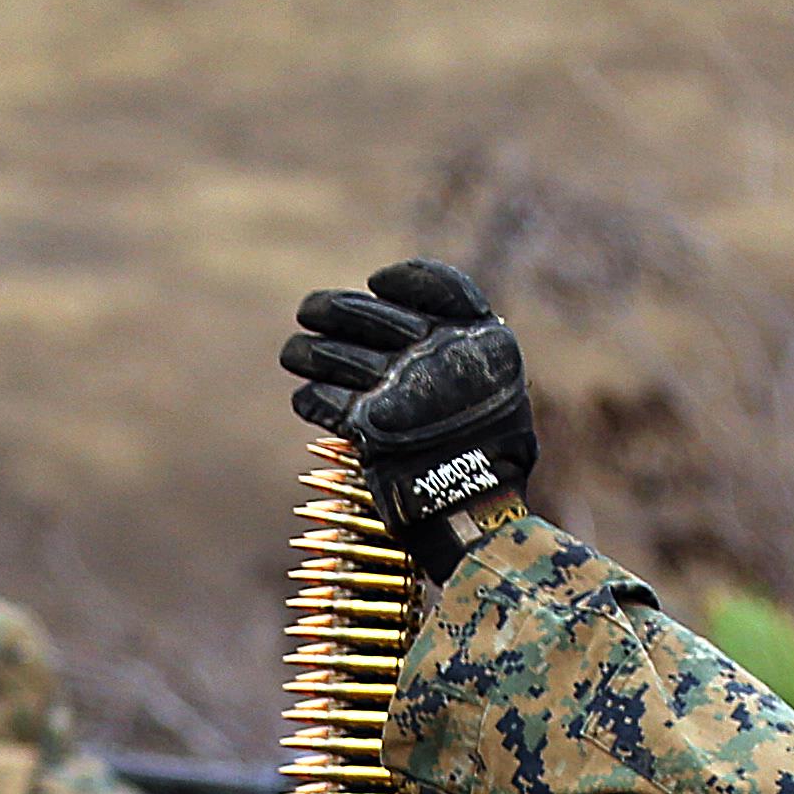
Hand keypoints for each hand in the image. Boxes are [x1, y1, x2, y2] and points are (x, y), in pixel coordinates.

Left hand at [278, 259, 538, 577]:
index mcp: (481, 342)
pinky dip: (310, 399)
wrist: (476, 514)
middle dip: (330, 309)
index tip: (377, 282)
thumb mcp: (499, 390)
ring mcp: (402, 390)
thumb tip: (421, 324)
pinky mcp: (368, 428)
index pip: (440, 286)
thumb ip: (465, 351)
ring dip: (305, 353)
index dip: (405, 280)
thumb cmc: (488, 455)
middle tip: (308, 309)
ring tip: (294, 353)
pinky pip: (320, 401)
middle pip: (370, 315)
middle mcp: (441, 357)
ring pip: (331, 355)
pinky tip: (308, 398)